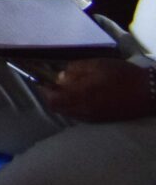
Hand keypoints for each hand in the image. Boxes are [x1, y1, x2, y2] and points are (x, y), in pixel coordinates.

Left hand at [38, 59, 155, 122]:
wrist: (149, 92)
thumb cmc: (121, 75)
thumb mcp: (96, 65)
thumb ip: (74, 71)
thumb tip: (60, 77)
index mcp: (81, 97)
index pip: (52, 99)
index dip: (43, 89)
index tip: (39, 79)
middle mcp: (84, 111)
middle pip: (58, 108)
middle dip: (51, 96)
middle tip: (50, 83)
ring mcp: (94, 118)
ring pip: (68, 112)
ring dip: (62, 102)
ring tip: (64, 88)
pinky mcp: (102, 120)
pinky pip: (79, 115)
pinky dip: (73, 106)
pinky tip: (79, 95)